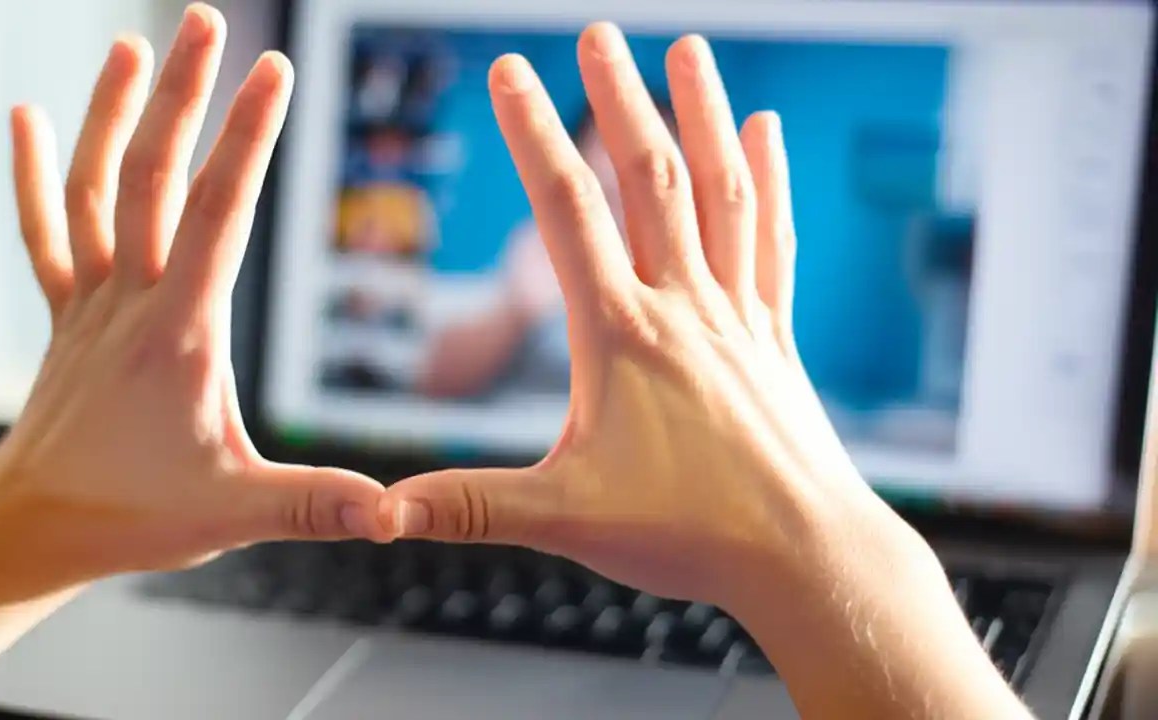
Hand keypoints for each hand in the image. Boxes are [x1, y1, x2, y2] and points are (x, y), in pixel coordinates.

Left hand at [0, 5, 385, 586]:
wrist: (34, 524)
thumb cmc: (133, 516)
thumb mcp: (235, 512)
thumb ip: (314, 503)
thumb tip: (390, 512)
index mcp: (179, 334)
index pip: (217, 214)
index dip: (248, 138)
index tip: (274, 70)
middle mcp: (129, 301)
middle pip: (151, 177)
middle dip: (183, 94)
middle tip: (207, 22)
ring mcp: (91, 303)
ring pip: (93, 190)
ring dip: (111, 113)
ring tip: (132, 47)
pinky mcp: (68, 314)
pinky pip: (46, 231)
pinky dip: (34, 172)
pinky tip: (28, 116)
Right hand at [384, 21, 916, 611]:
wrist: (805, 556)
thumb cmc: (691, 533)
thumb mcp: (565, 518)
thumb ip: (469, 505)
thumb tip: (381, 511)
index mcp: (622, 335)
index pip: (568, 212)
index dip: (532, 136)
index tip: (507, 70)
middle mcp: (684, 307)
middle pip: (651, 179)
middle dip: (619, 99)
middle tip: (599, 33)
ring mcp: (736, 316)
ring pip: (720, 193)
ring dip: (703, 115)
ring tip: (689, 51)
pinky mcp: (773, 338)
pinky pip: (769, 241)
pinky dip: (767, 180)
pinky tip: (766, 133)